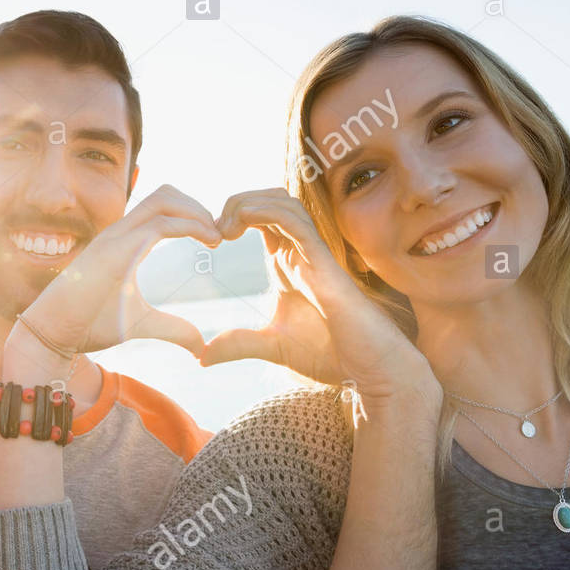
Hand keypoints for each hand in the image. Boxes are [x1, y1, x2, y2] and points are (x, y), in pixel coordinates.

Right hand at [12, 185, 221, 364]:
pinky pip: (160, 224)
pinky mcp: (115, 249)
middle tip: (219, 235)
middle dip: (198, 207)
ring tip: (214, 237)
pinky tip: (207, 242)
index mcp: (124, 242)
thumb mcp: (142, 325)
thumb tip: (201, 345)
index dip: (192, 215)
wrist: (53, 334)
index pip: (162, 208)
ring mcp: (116, 237)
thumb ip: (172, 329)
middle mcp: (120, 232)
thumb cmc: (88, 325)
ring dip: (196, 211)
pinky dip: (190, 226)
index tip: (214, 239)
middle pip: (166, 194)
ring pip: (164, 199)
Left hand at [200, 188, 436, 400]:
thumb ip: (238, 345)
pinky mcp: (323, 261)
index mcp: (287, 261)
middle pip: (270, 200)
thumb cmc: (330, 353)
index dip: (235, 214)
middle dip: (238, 201)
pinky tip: (241, 223)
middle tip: (215, 227)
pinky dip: (265, 212)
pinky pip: (294, 221)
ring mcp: (313, 253)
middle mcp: (300, 250)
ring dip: (248, 202)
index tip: (211, 237)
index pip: (261, 216)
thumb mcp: (271, 347)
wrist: (368, 368)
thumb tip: (201, 356)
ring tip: (224, 225)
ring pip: (282, 203)